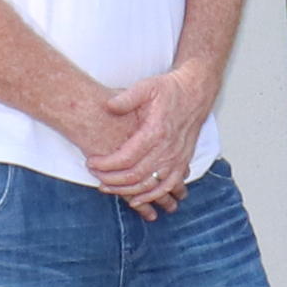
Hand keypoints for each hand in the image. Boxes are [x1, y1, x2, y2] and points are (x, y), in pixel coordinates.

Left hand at [81, 62, 217, 209]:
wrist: (196, 93)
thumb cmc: (170, 90)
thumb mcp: (147, 87)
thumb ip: (126, 98)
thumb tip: (108, 106)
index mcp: (156, 132)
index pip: (126, 158)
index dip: (106, 164)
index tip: (91, 162)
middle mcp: (167, 149)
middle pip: (135, 175)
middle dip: (111, 179)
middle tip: (95, 174)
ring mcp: (176, 159)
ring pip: (149, 185)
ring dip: (126, 191)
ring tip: (107, 187)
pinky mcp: (182, 163)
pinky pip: (166, 187)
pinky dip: (150, 197)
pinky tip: (135, 200)